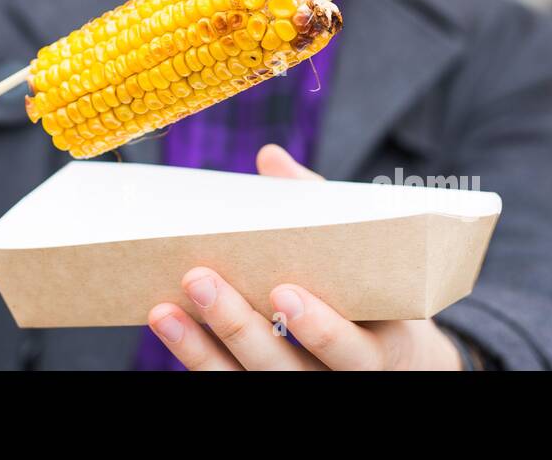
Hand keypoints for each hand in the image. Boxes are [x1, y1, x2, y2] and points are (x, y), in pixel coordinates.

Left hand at [145, 144, 463, 370]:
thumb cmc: (370, 296)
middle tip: (200, 280)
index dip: (320, 328)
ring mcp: (299, 390)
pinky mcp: (265, 394)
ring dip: (201, 349)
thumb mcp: (362, 258)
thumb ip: (318, 208)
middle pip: (285, 368)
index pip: (350, 348)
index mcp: (377, 349)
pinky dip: (195, 355)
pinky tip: (168, 324)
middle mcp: (336, 381)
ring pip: (249, 380)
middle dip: (238, 326)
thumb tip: (269, 157)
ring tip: (164, 311)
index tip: (283, 292)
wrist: (387, 361)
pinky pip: (225, 382)